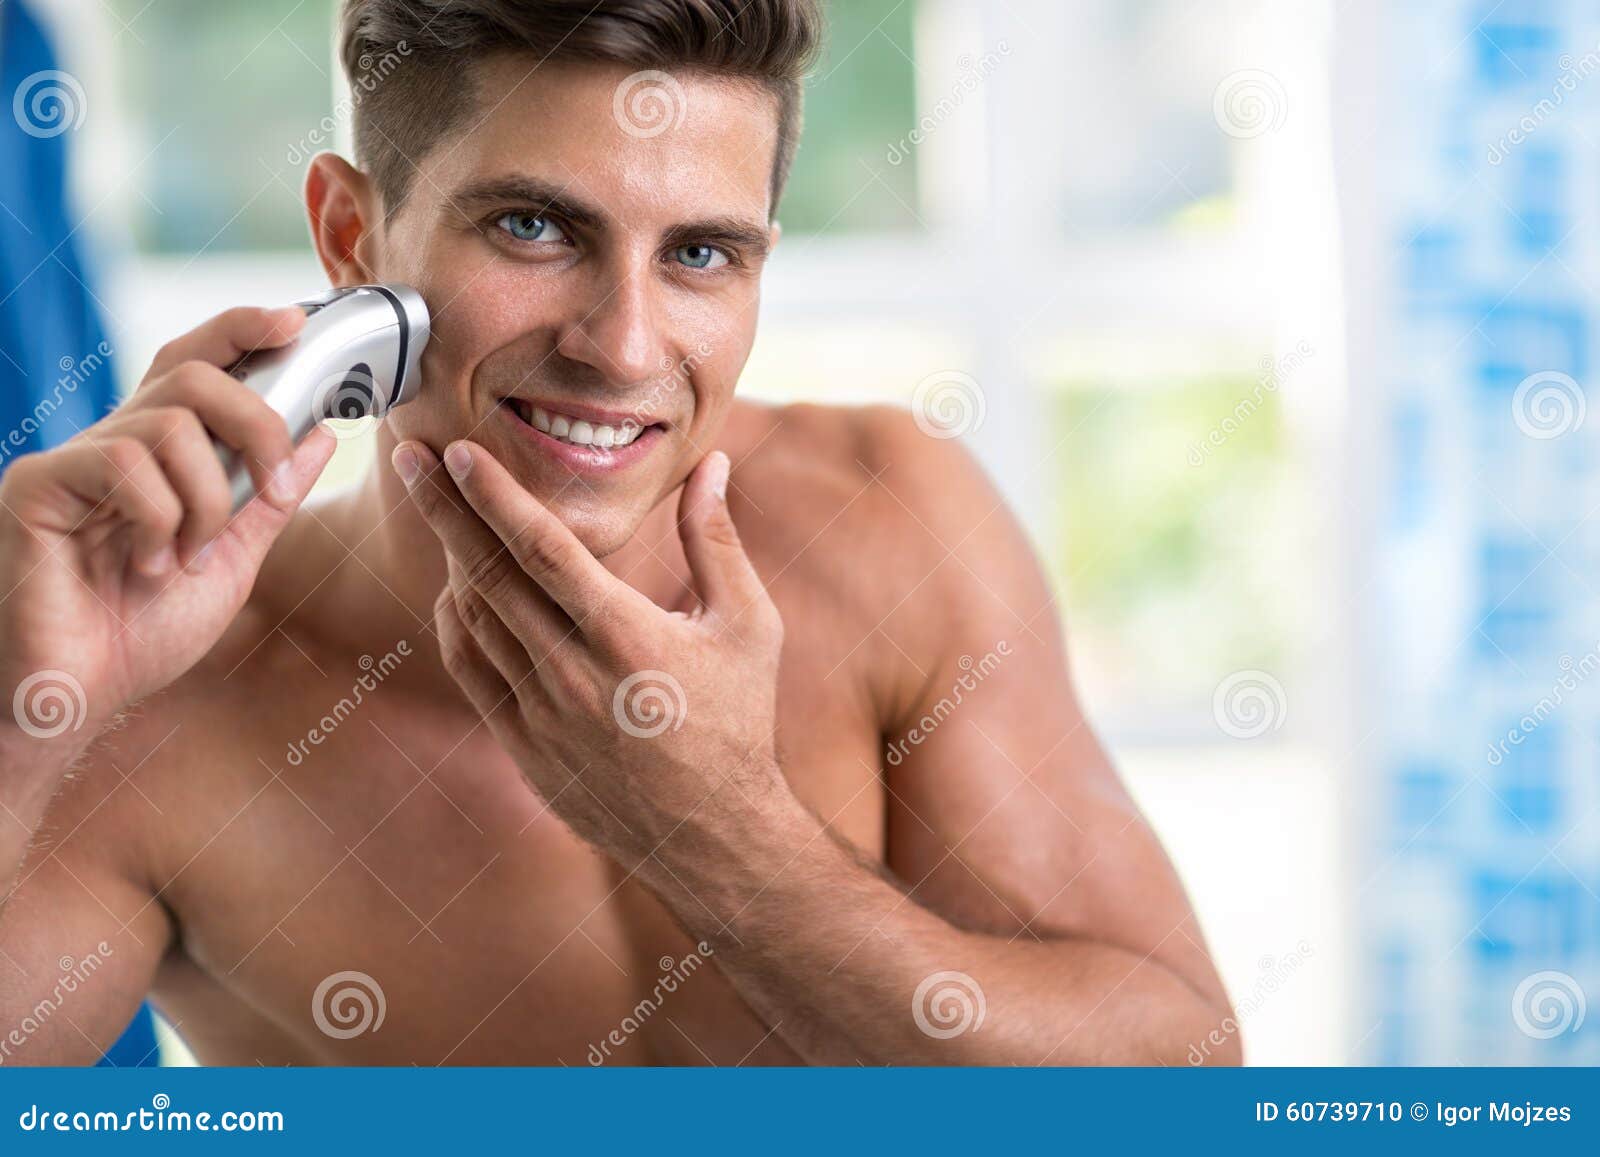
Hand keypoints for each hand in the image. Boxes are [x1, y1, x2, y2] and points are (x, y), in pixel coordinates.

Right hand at [0, 306, 335, 745]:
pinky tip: (147, 567)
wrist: (82, 696)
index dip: (241, 329)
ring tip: (186, 556)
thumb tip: (323, 435)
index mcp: (157, 453)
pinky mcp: (36, 486)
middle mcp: (113, 443)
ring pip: (169, 426)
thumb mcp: (232, 558)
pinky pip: (124, 466)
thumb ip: (271, 497)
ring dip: (205, 499)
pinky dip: (159, 520)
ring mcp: (72, 461)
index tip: (293, 322)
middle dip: (256, 425)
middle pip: (196, 376)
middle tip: (269, 489)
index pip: (196, 362)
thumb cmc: (142, 631)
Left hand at [394, 439, 786, 858]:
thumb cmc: (739, 721)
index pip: (544, 550)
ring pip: (473, 620)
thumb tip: (712, 464)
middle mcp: (574, 675)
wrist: (712, 834)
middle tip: (411, 457)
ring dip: (449, 558)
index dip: (495, 496)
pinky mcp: (523, 747)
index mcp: (628, 638)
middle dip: (445, 509)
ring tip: (436, 506)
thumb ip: (717, 540)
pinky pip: (470, 670)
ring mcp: (541, 716)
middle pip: (489, 575)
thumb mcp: (749, 626)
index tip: (459, 450)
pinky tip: (455, 586)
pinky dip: (455, 621)